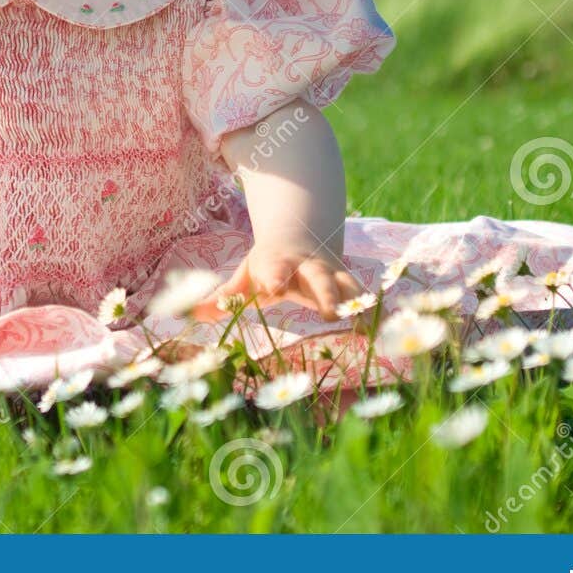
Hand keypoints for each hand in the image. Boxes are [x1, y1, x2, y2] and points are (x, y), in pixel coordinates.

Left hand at [198, 239, 364, 322]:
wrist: (306, 236)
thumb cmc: (270, 265)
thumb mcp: (246, 276)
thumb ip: (222, 296)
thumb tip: (185, 313)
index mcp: (280, 263)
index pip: (276, 269)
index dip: (274, 275)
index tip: (273, 285)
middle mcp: (311, 268)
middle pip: (320, 279)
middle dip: (326, 294)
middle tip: (328, 314)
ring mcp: (336, 276)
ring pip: (351, 288)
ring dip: (359, 307)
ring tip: (367, 328)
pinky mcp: (353, 287)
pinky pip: (368, 301)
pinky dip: (378, 315)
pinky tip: (387, 336)